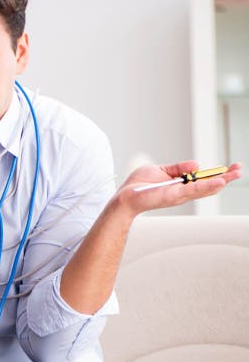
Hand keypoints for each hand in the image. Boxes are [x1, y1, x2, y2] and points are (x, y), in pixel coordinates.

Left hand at [115, 161, 241, 216]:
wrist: (125, 196)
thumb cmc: (139, 185)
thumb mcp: (161, 170)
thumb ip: (179, 168)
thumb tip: (197, 165)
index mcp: (181, 185)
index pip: (204, 180)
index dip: (218, 174)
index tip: (232, 167)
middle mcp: (183, 192)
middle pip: (208, 185)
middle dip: (225, 177)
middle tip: (239, 170)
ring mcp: (179, 195)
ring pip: (205, 188)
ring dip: (221, 181)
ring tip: (235, 175)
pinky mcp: (173, 196)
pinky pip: (193, 190)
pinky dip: (207, 186)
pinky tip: (219, 182)